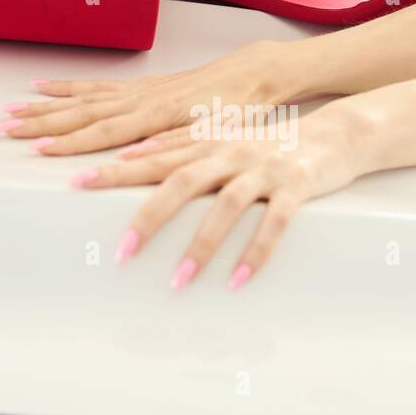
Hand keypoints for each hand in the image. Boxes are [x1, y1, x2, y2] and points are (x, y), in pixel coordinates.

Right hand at [0, 40, 296, 154]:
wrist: (255, 75)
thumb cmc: (241, 109)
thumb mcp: (218, 134)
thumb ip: (177, 145)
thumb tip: (134, 158)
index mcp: (159, 114)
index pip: (106, 132)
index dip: (72, 143)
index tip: (40, 151)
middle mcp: (142, 99)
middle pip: (82, 113)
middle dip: (42, 123)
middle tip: (4, 131)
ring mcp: (138, 90)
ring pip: (82, 98)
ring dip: (45, 106)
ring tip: (10, 111)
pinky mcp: (141, 86)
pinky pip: (96, 85)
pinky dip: (67, 86)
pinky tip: (44, 86)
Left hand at [68, 107, 365, 289]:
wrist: (337, 133)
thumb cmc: (271, 144)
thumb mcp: (223, 140)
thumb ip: (180, 147)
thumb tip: (130, 154)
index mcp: (209, 144)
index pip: (154, 157)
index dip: (116, 170)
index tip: (78, 184)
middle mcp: (231, 154)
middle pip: (182, 181)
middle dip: (149, 217)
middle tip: (122, 253)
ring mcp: (265, 170)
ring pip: (227, 206)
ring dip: (201, 245)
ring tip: (179, 281)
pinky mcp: (296, 187)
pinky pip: (275, 223)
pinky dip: (256, 252)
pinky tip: (239, 280)